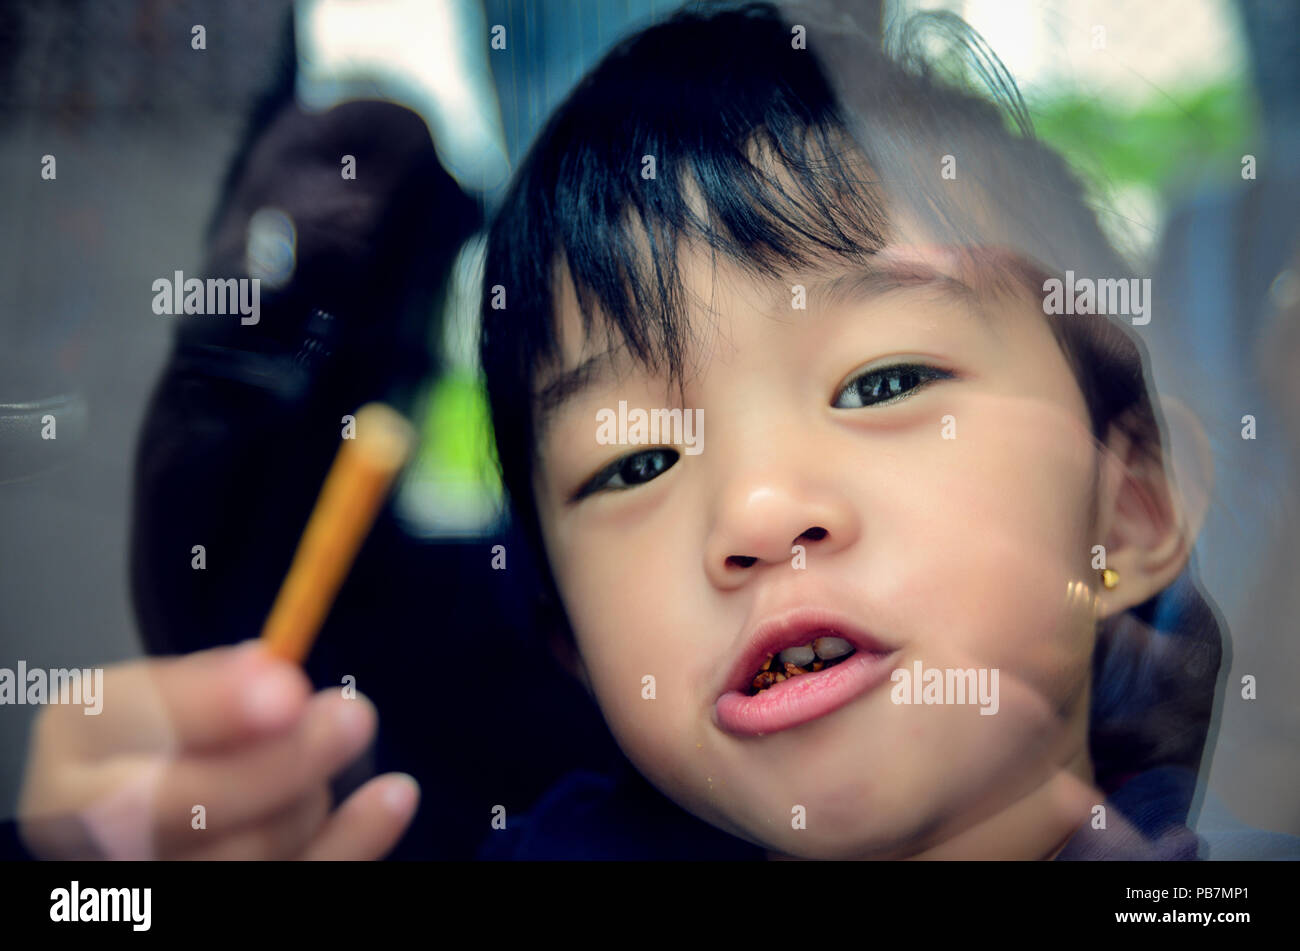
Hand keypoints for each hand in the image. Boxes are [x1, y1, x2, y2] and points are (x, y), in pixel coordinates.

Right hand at [17, 640, 417, 859]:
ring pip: (252, 856)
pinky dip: (357, 840)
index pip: (126, 739)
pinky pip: (306, 884)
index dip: (211, 723)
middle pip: (190, 816)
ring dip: (307, 796)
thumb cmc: (159, 737)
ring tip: (324, 744)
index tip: (286, 690)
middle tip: (353, 714)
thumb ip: (210, 687)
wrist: (151, 795)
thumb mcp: (159, 694)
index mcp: (73, 766)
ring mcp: (161, 889)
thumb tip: (273, 676)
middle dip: (281, 765)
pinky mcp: (225, 916)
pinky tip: (395, 796)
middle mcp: (98, 847)